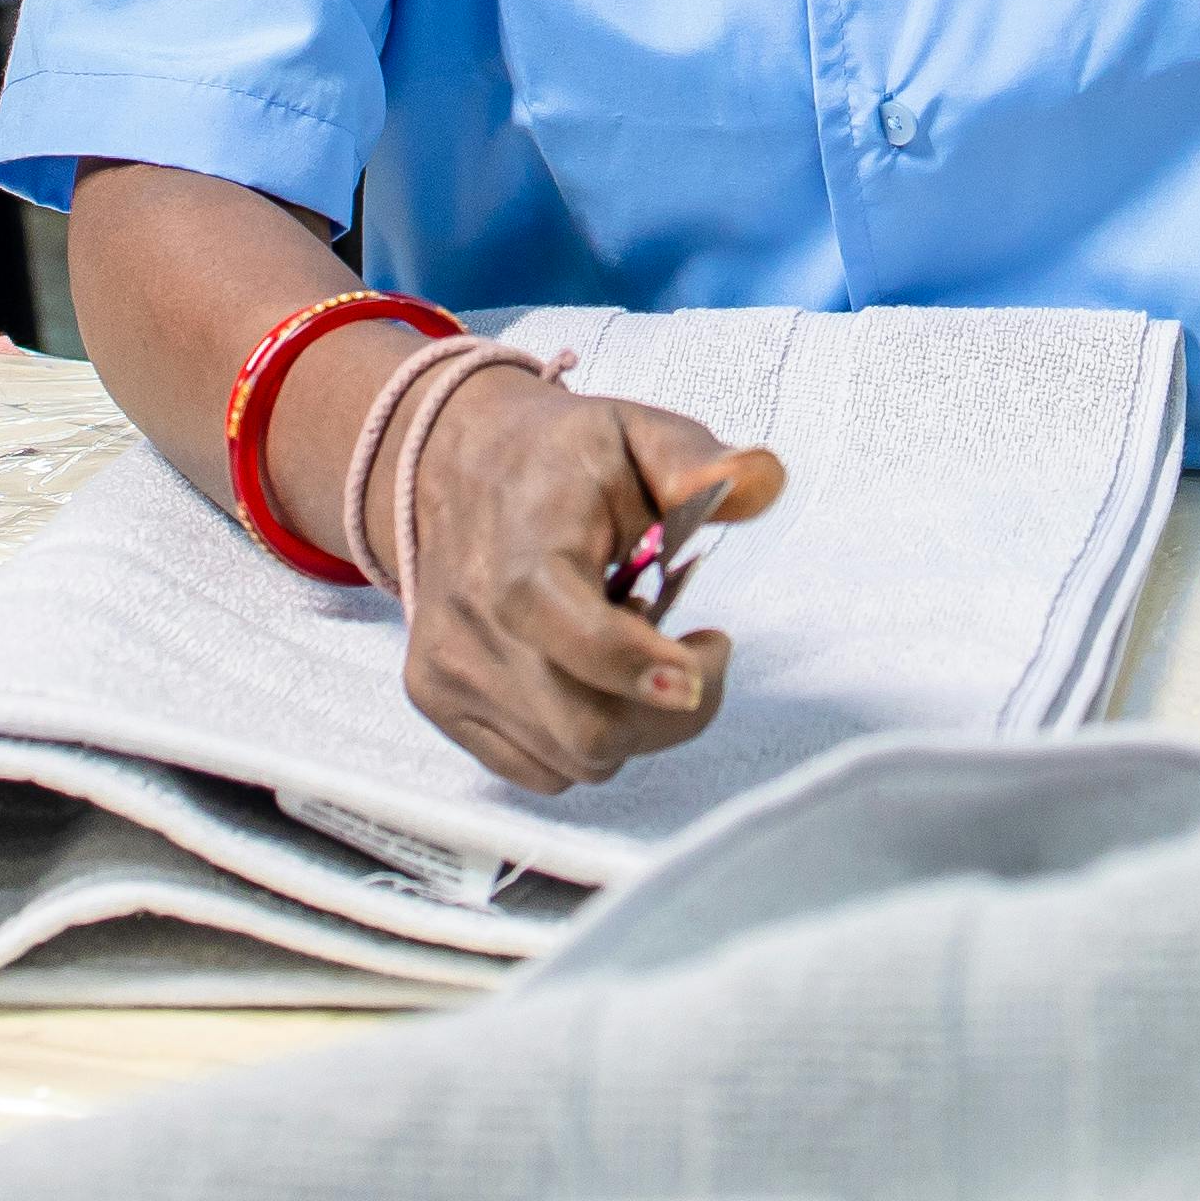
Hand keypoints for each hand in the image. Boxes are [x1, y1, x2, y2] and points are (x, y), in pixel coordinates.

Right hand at [385, 369, 755, 792]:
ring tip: (633, 652)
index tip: (712, 652)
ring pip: (571, 762)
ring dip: (628, 725)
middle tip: (699, 657)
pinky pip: (536, 769)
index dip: (659, 674)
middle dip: (670, 712)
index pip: (590, 646)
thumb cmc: (555, 456)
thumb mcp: (636, 432)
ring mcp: (449, 671)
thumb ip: (698, 462)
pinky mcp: (438, 700)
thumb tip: (761, 480)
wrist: (445, 464)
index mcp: (526, 557)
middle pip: (592, 732)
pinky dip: (579, 740)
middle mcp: (476, 625)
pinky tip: (587, 677)